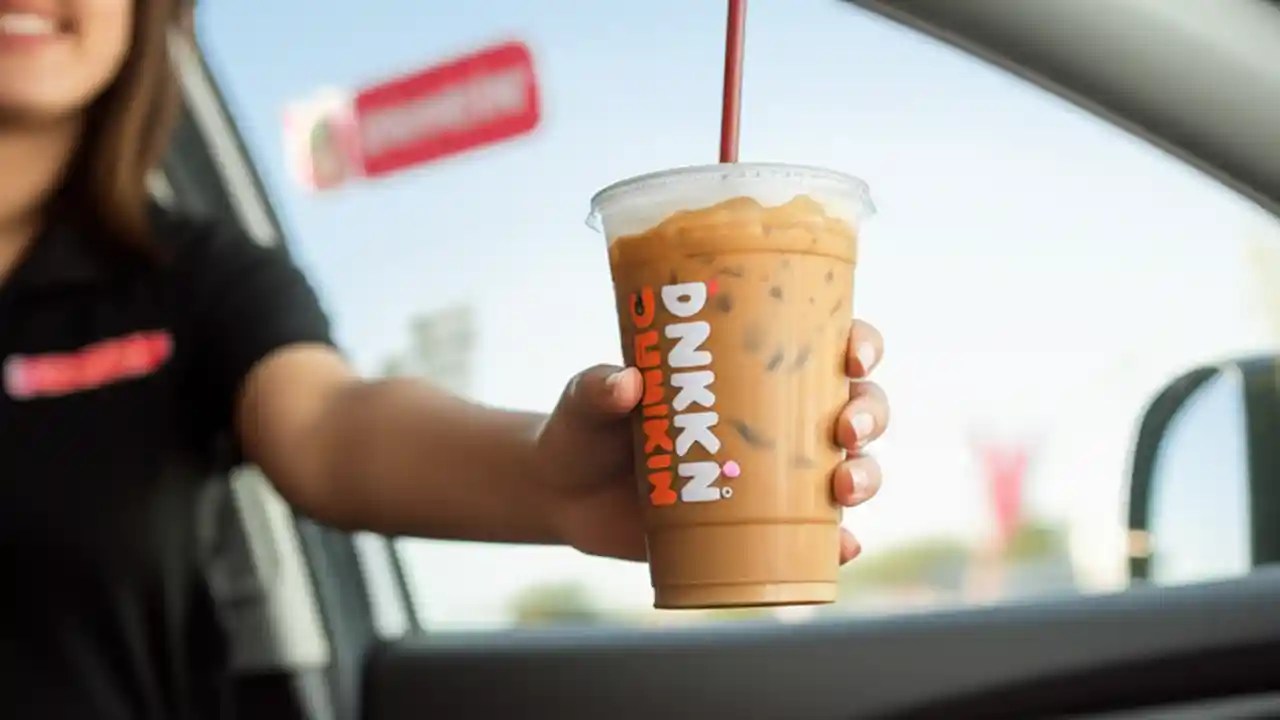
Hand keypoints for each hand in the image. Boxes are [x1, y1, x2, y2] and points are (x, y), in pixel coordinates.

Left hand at [536, 320, 888, 562]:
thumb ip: (597, 388)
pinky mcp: (757, 527)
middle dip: (869, 414)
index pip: (826, 345)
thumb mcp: (586, 400)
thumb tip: (625, 383)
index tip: (855, 353)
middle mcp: (774, 419)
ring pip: (848, 469)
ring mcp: (771, 476)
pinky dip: (840, 544)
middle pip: (854, 407)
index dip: (861, 343)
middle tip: (846, 429)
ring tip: (844, 488)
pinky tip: (845, 547)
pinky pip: (816, 538)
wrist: (564, 496)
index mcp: (749, 370)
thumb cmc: (585, 429)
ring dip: (865, 476)